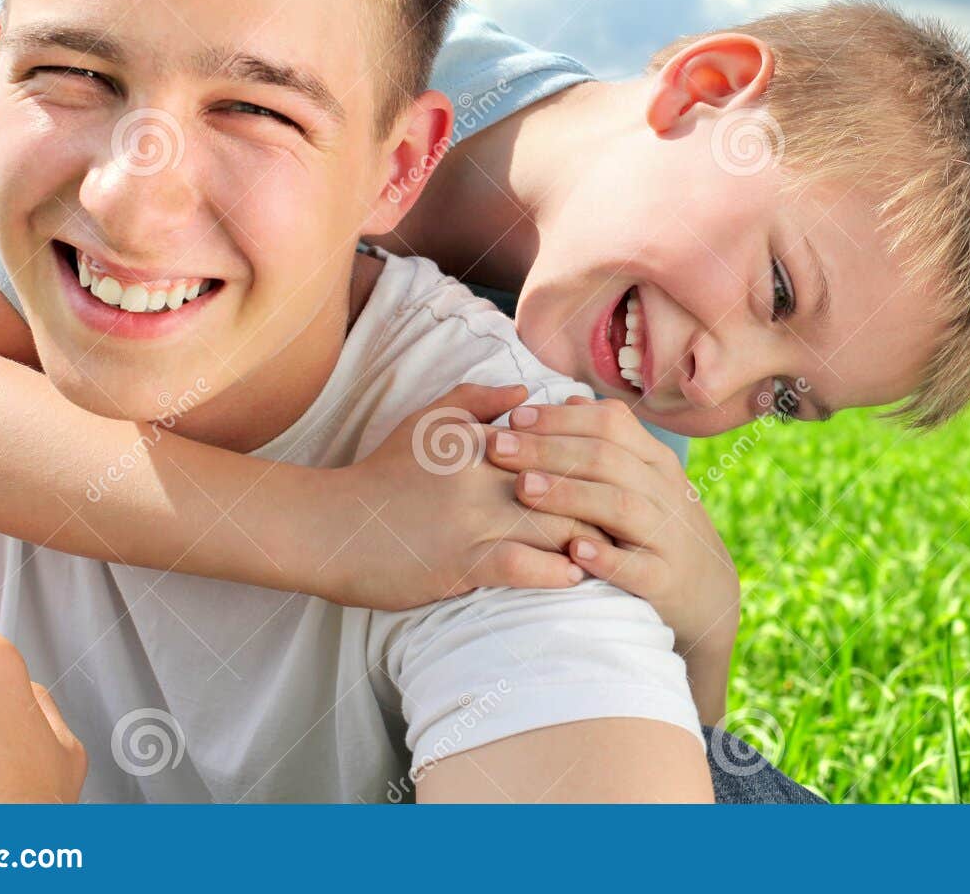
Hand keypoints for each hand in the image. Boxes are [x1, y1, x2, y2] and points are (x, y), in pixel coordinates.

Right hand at [316, 384, 606, 609]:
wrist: (332, 526)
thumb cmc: (382, 473)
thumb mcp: (427, 422)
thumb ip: (478, 399)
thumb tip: (526, 392)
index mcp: (481, 440)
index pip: (554, 445)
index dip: (593, 459)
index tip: (624, 471)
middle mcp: (483, 476)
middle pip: (565, 486)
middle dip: (603, 501)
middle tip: (637, 516)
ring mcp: (474, 520)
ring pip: (553, 526)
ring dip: (590, 540)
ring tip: (618, 549)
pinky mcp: (463, 561)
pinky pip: (524, 566)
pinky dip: (556, 571)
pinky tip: (576, 575)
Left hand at [486, 395, 739, 710]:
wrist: (706, 592)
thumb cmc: (655, 528)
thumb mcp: (641, 479)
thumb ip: (607, 441)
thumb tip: (569, 400)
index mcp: (654, 461)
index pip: (610, 423)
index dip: (560, 418)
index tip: (514, 417)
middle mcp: (664, 491)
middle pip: (607, 458)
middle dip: (548, 449)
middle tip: (498, 447)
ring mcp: (668, 536)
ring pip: (621, 506)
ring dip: (569, 495)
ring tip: (523, 489)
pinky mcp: (666, 580)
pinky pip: (638, 567)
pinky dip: (606, 558)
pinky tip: (574, 550)